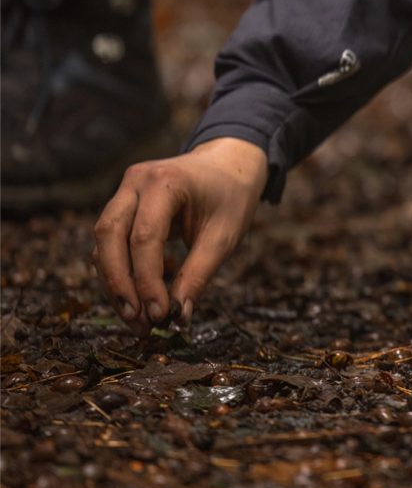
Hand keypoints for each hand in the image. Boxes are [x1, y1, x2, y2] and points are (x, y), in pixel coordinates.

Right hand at [92, 137, 267, 333]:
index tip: (159, 315)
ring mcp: (124, 191)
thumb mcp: (224, 236)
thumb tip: (178, 317)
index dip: (147, 281)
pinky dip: (123, 272)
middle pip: (109, 236)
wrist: (229, 164)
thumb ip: (198, 274)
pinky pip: (111, 243)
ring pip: (104, 242)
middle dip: (120, 284)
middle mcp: (135, 182)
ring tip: (140, 319)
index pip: (144, 237)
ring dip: (117, 284)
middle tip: (139, 322)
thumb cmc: (231, 196)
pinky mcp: (121, 205)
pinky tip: (147, 292)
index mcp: (165, 182)